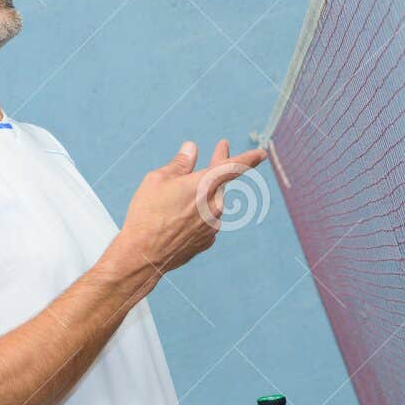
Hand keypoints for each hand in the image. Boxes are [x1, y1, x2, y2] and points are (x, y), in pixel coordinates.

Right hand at [110, 139, 266, 280]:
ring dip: (202, 195)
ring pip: (212, 203)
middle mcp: (215, 205)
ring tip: (176, 197)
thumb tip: (191, 148)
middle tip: (220, 149)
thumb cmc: (147, 214)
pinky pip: (206, 221)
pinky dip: (197, 215)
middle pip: (221, 182)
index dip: (249, 158)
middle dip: (219, 165)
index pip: (235, 167)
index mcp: (205, 185)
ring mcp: (213, 226)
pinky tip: (177, 218)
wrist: (142, 256)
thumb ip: (180, 163)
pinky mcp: (207, 241)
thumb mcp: (158, 180)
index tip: (261, 154)